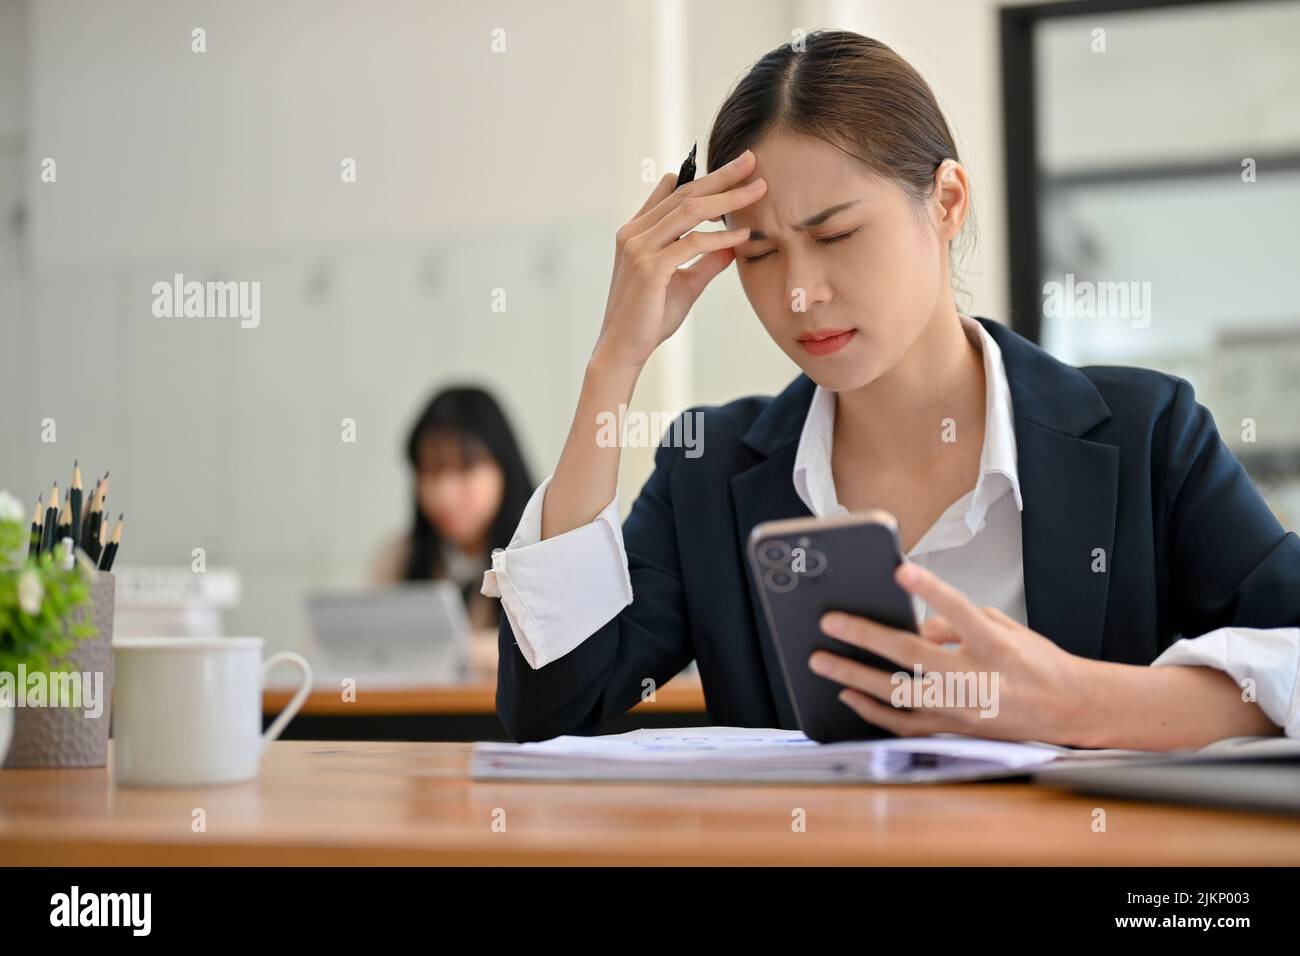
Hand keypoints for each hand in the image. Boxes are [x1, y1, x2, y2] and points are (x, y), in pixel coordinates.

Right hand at [592, 149, 765, 369]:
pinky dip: (720, 238)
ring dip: (727, 199)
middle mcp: (634, 233)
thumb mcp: (683, 284)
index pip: (672, 192)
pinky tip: (744, 235)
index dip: (705, 177)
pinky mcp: (649, 268)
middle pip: (685, 193)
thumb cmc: (649, 319)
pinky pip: (691, 244)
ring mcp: (639, 249)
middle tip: (752, 161)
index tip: (737, 169)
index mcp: (637, 232)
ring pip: (689, 211)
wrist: (624, 350)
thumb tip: (732, 248)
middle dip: (721, 175)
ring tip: (757, 190)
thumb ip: (704, 262)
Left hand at [806, 562, 1090, 745]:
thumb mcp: (1006, 628)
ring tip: (822, 661)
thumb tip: (915, 625)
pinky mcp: (955, 730)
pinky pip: (904, 724)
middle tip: (831, 622)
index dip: (930, 590)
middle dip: (867, 637)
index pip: (959, 612)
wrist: (1068, 709)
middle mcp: (978, 679)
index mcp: (996, 646)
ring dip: (854, 677)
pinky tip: (847, 695)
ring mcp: (963, 709)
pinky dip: (872, 710)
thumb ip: (957, 622)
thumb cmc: (1036, 664)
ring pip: (898, 694)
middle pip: (912, 656)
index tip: (901, 571)